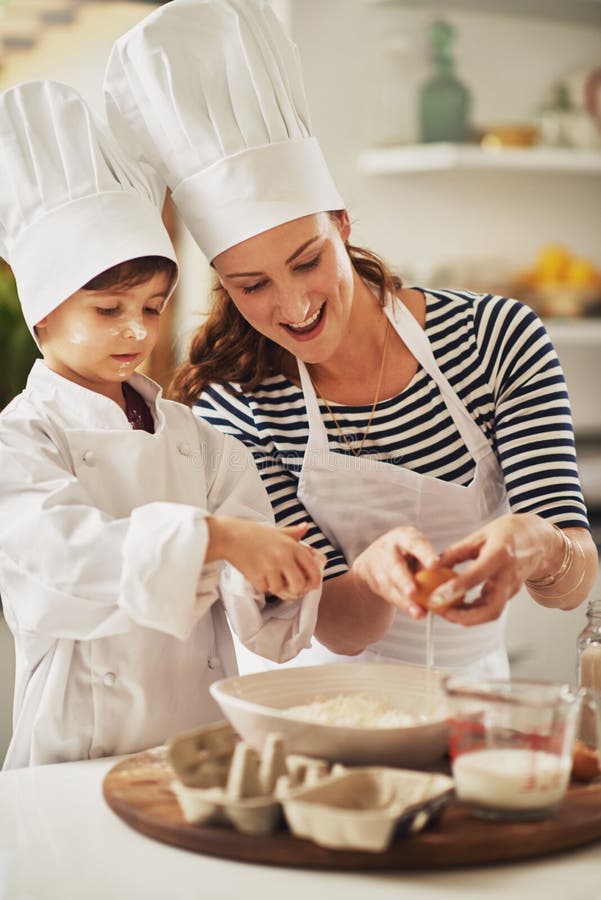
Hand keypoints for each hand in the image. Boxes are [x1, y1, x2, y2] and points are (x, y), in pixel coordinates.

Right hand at [206, 517, 323, 600]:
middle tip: (292, 589)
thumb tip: (306, 527)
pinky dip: (263, 587)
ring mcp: (270, 567)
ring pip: (281, 590)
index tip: (313, 585)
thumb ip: (293, 532)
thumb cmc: (252, 533)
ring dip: (277, 588)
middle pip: (299, 584)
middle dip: (297, 590)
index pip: (311, 566)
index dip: (315, 579)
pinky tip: (259, 576)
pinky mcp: (257, 576)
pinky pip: (265, 589)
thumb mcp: (276, 531)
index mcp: (290, 545)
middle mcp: (283, 556)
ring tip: (271, 579)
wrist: (229, 536)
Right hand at [351, 526, 438, 619]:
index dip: (424, 554)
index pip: (414, 543)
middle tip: (414, 592)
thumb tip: (451, 580)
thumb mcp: (417, 550)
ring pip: (391, 586)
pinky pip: (391, 597)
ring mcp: (379, 568)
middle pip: (395, 566)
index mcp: (403, 537)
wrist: (375, 561)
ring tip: (419, 613)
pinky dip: (405, 607)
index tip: (435, 565)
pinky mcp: (377, 584)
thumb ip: (429, 562)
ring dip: (405, 601)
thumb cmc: (407, 554)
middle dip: (404, 580)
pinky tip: (416, 614)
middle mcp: (389, 550)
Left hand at [430, 512, 562, 624]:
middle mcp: (509, 575)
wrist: (540, 540)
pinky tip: (458, 608)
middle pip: (491, 607)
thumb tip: (433, 565)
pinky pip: (493, 608)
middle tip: (442, 613)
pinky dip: (475, 612)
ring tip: (446, 612)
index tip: (436, 597)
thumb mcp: (480, 535)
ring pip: (492, 612)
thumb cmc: (508, 533)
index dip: (456, 588)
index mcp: (500, 554)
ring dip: (468, 618)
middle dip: (465, 616)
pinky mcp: (511, 594)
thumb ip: (457, 551)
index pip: (477, 575)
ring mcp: (512, 587)